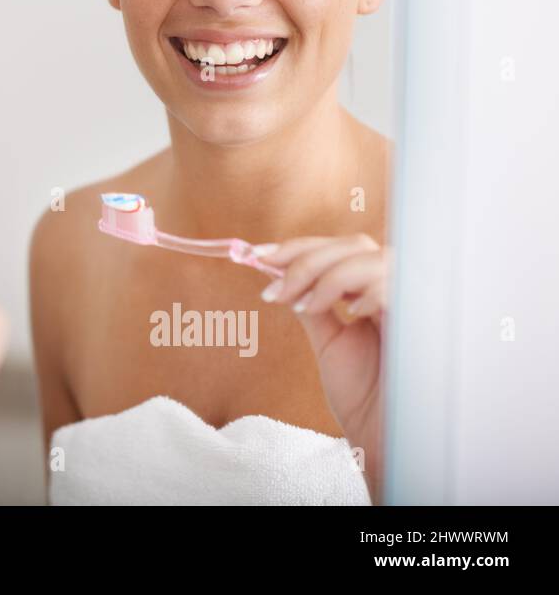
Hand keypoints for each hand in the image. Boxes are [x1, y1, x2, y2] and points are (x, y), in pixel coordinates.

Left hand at [255, 233, 390, 501]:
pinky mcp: (421, 322)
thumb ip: (312, 303)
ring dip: (328, 276)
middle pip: (354, 245)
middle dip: (306, 260)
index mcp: (374, 291)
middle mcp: (397, 291)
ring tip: (305, 306)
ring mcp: (413, 304)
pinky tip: (349, 313)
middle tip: (273, 289)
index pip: (341, 248)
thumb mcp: (329, 339)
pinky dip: (363, 292)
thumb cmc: (362, 393)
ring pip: (371, 259)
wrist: (381, 435)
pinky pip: (394, 287)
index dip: (301, 247)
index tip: (259, 255)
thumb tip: (275, 272)